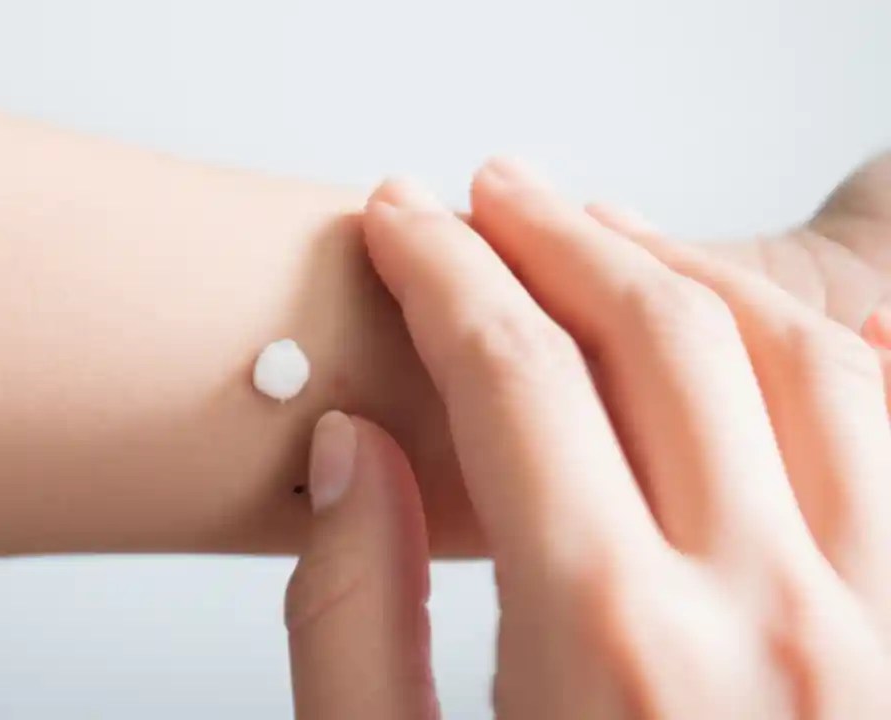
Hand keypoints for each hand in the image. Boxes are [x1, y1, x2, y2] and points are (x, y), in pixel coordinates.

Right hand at [284, 161, 890, 717]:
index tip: (402, 223)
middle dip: (556, 237)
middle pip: (660, 336)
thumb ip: (355, 624)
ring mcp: (875, 622)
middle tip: (492, 196)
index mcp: (608, 645)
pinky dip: (830, 354)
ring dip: (689, 270)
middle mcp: (766, 615)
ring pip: (800, 362)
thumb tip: (350, 455)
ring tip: (611, 231)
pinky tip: (770, 329)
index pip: (513, 378)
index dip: (441, 272)